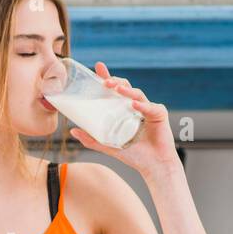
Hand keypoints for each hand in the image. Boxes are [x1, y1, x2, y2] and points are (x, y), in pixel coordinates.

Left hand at [67, 61, 180, 179]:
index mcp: (124, 110)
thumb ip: (91, 139)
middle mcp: (136, 106)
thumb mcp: (108, 146)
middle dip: (115, 81)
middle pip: (125, 87)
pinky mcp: (160, 114)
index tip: (97, 67)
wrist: (153, 166)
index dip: (107, 77)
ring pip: (137, 94)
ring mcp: (148, 109)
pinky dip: (142, 106)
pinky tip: (133, 105)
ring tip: (116, 89)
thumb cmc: (134, 156)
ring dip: (126, 90)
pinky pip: (150, 107)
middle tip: (105, 81)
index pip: (115, 90)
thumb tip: (72, 131)